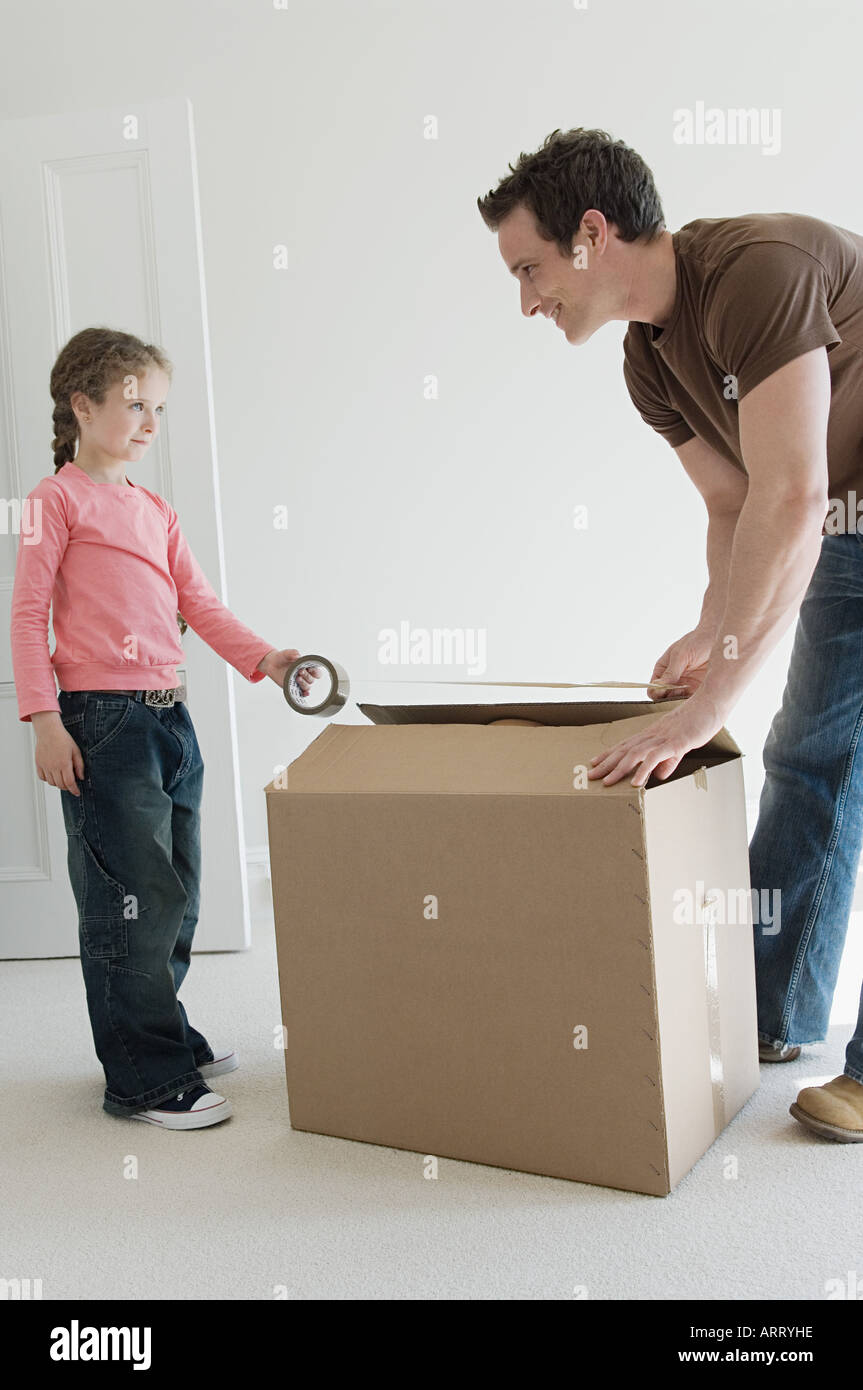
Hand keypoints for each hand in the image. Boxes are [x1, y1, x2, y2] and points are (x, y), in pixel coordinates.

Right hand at [34, 719, 85, 795]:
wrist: (49, 731)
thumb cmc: (63, 739)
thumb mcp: (76, 751)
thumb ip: (79, 765)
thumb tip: (81, 777)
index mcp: (64, 764)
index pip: (70, 782)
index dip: (74, 790)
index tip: (77, 793)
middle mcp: (53, 766)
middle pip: (60, 785)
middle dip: (67, 787)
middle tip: (71, 784)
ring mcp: (45, 766)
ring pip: (51, 783)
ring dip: (58, 784)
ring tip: (62, 778)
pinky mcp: (38, 764)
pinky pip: (42, 777)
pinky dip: (48, 779)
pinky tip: (53, 775)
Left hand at [257, 648, 322, 694]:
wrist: (272, 664)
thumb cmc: (282, 657)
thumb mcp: (286, 653)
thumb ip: (292, 653)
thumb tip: (298, 656)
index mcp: (306, 667)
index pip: (316, 672)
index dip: (315, 671)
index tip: (310, 669)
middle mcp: (305, 675)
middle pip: (312, 679)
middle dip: (307, 676)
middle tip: (300, 671)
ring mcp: (300, 682)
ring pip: (307, 686)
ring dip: (304, 684)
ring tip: (297, 678)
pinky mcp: (294, 688)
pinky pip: (301, 693)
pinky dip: (304, 694)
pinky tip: (305, 693)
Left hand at [587, 692, 728, 787]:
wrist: (711, 705)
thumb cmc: (697, 722)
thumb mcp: (680, 746)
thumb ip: (668, 760)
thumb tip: (658, 775)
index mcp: (652, 734)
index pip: (625, 745)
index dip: (609, 754)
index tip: (595, 762)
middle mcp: (653, 735)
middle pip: (624, 750)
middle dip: (606, 764)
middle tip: (591, 776)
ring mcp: (662, 738)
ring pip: (634, 754)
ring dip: (619, 768)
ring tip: (607, 782)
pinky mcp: (674, 743)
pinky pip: (655, 757)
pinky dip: (643, 770)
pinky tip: (636, 782)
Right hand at [647, 627, 715, 700]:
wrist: (719, 638)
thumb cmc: (698, 640)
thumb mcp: (681, 655)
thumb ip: (671, 672)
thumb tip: (658, 685)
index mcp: (663, 670)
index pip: (653, 687)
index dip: (656, 691)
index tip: (663, 689)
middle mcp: (673, 680)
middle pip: (664, 697)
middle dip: (668, 698)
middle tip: (678, 691)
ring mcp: (686, 685)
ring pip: (677, 701)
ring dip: (680, 701)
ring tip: (687, 692)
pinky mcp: (699, 689)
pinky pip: (692, 701)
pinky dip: (692, 702)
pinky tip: (695, 696)